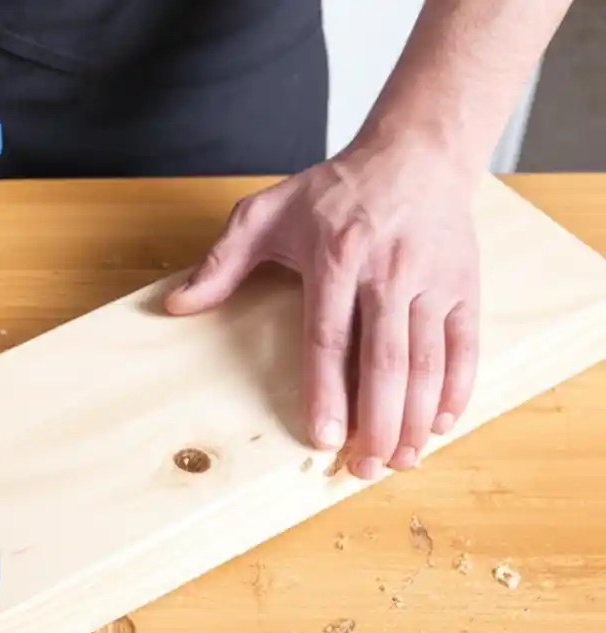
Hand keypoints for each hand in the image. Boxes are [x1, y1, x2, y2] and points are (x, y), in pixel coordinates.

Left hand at [164, 142, 479, 478]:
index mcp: (335, 258)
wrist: (415, 155)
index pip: (329, 337)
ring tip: (398, 460)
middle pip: (383, 361)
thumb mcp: (266, 213)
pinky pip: (465, 346)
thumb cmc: (333, 191)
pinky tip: (439, 424)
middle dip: (377, 422)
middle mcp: (387, 273)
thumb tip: (175, 305)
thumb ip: (220, 262)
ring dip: (415, 418)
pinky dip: (455, 389)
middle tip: (362, 468)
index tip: (324, 437)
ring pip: (426, 361)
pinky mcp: (464, 287)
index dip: (328, 391)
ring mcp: (431, 282)